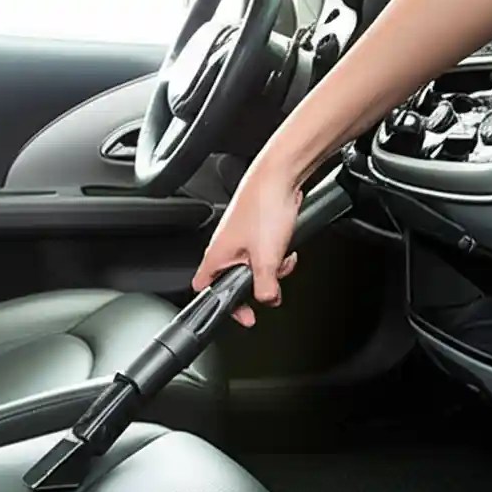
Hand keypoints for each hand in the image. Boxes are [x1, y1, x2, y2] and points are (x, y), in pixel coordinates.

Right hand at [191, 169, 301, 326]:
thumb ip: (266, 288)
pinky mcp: (256, 229)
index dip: (224, 306)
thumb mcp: (267, 259)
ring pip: (254, 267)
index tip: (245, 315)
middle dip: (258, 287)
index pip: (205, 290)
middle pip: (237, 281)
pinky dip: (277, 256)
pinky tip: (286, 249)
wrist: (280, 176)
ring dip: (272, 270)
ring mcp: (240, 237)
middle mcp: (225, 247)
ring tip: (282, 261)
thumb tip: (268, 301)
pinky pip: (265, 253)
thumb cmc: (264, 208)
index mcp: (216, 256)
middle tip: (272, 288)